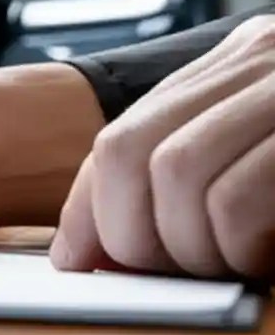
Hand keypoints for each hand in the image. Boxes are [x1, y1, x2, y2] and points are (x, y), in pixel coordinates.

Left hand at [52, 14, 274, 280]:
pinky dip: (236, 248)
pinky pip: (236, 199)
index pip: (121, 134)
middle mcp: (258, 59)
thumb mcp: (260, 162)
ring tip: (225, 269)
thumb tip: (79, 253)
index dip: (88, 208)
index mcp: (235, 63)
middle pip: (130, 147)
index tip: (78, 261)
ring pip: (176, 170)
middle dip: (128, 232)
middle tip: (163, 275)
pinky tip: (264, 262)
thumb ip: (182, 180)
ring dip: (185, 246)